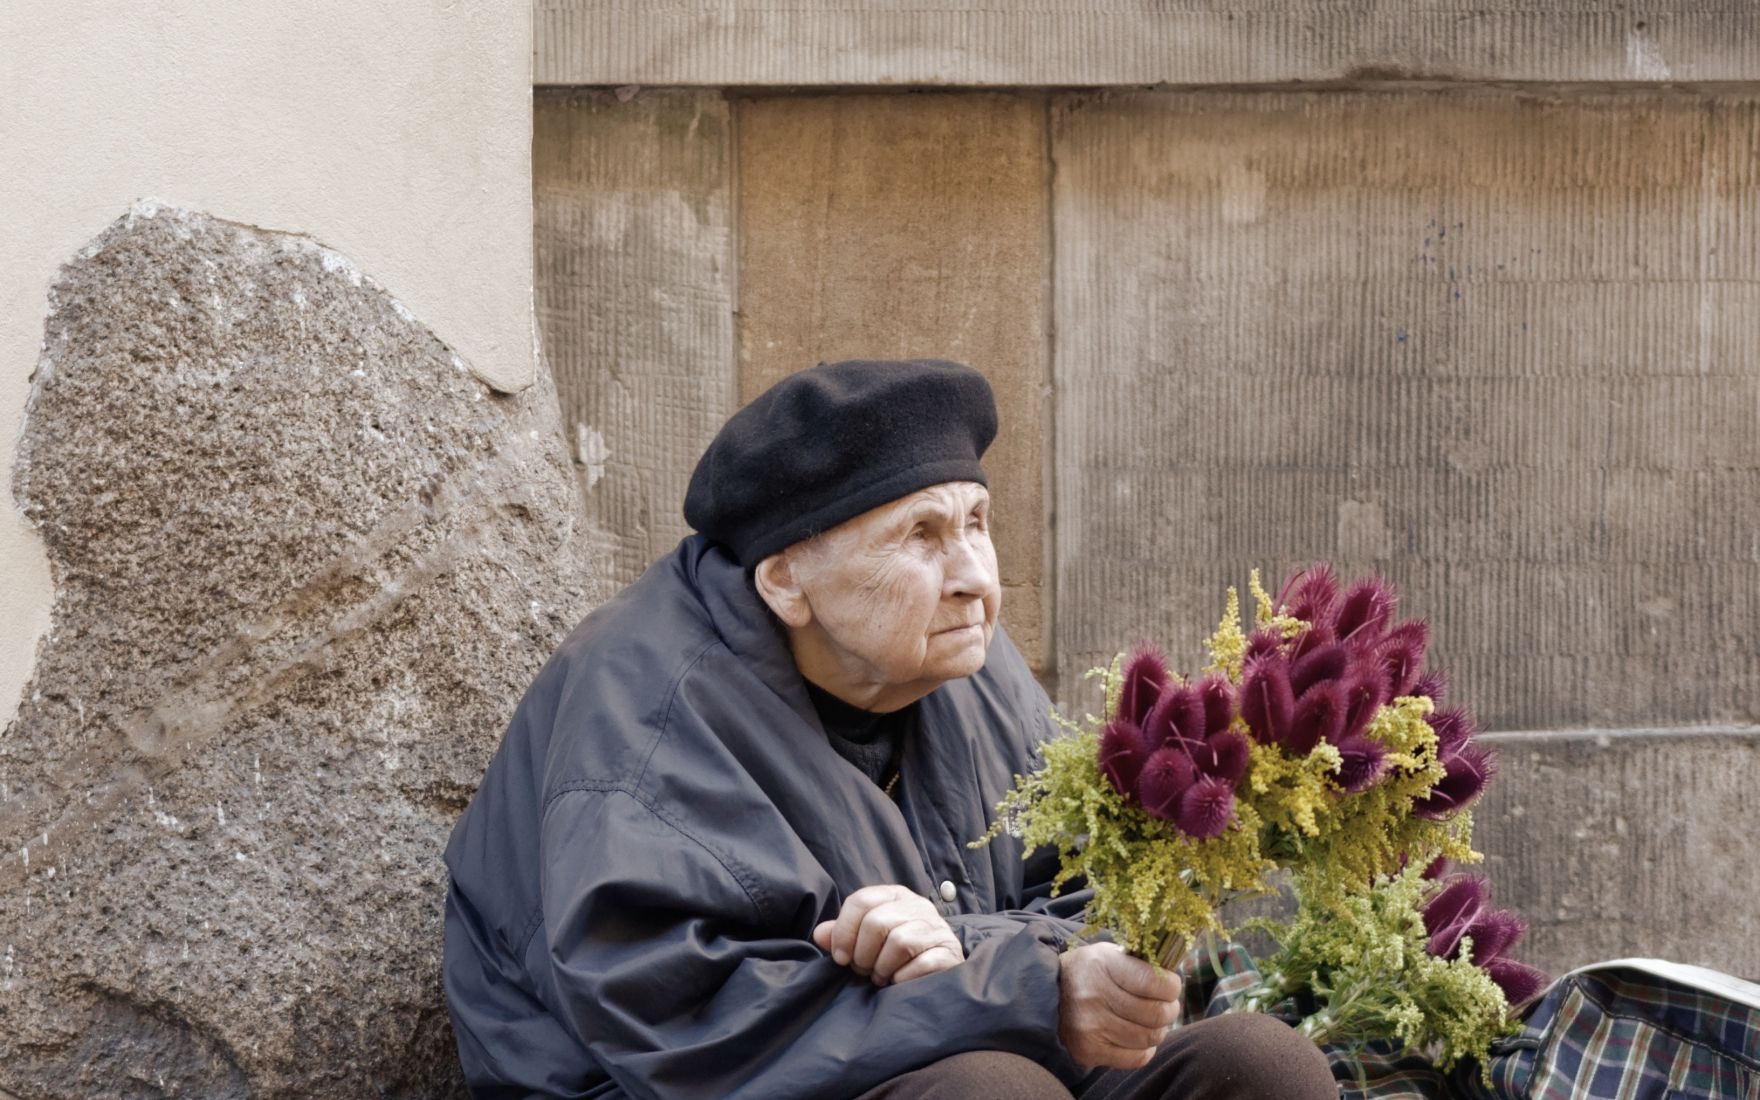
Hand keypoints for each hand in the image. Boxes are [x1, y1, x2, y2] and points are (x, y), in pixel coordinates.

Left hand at [811, 884, 964, 986]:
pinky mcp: (949, 952)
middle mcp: (918, 906)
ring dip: (882, 968)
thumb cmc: (894, 956)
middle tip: (863, 970)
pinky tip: (899, 982)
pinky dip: (903, 979)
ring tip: (881, 977)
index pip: (861, 900)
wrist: (937, 975)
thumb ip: (842, 935)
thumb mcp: (866, 941)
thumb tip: (819, 935)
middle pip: (877, 922)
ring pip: (899, 942)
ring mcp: (937, 928)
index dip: (844, 931)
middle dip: (863, 954)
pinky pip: (921, 964)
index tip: (840, 957)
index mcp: (895, 896)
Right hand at [1057, 943, 1183, 1068]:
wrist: (1048, 994)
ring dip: (1158, 1031)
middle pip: (1155, 1014)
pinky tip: (1138, 1038)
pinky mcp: (1089, 1050)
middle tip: (1166, 1006)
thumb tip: (1173, 977)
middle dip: (1169, 1010)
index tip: (1171, 986)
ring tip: (1151, 1022)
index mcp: (1103, 964)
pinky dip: (1145, 1050)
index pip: (1153, 982)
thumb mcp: (1109, 954)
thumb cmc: (1090, 972)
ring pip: (1148, 1038)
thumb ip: (1139, 962)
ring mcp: (1090, 1026)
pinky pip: (1135, 1058)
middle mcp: (1095, 995)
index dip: (1171, 987)